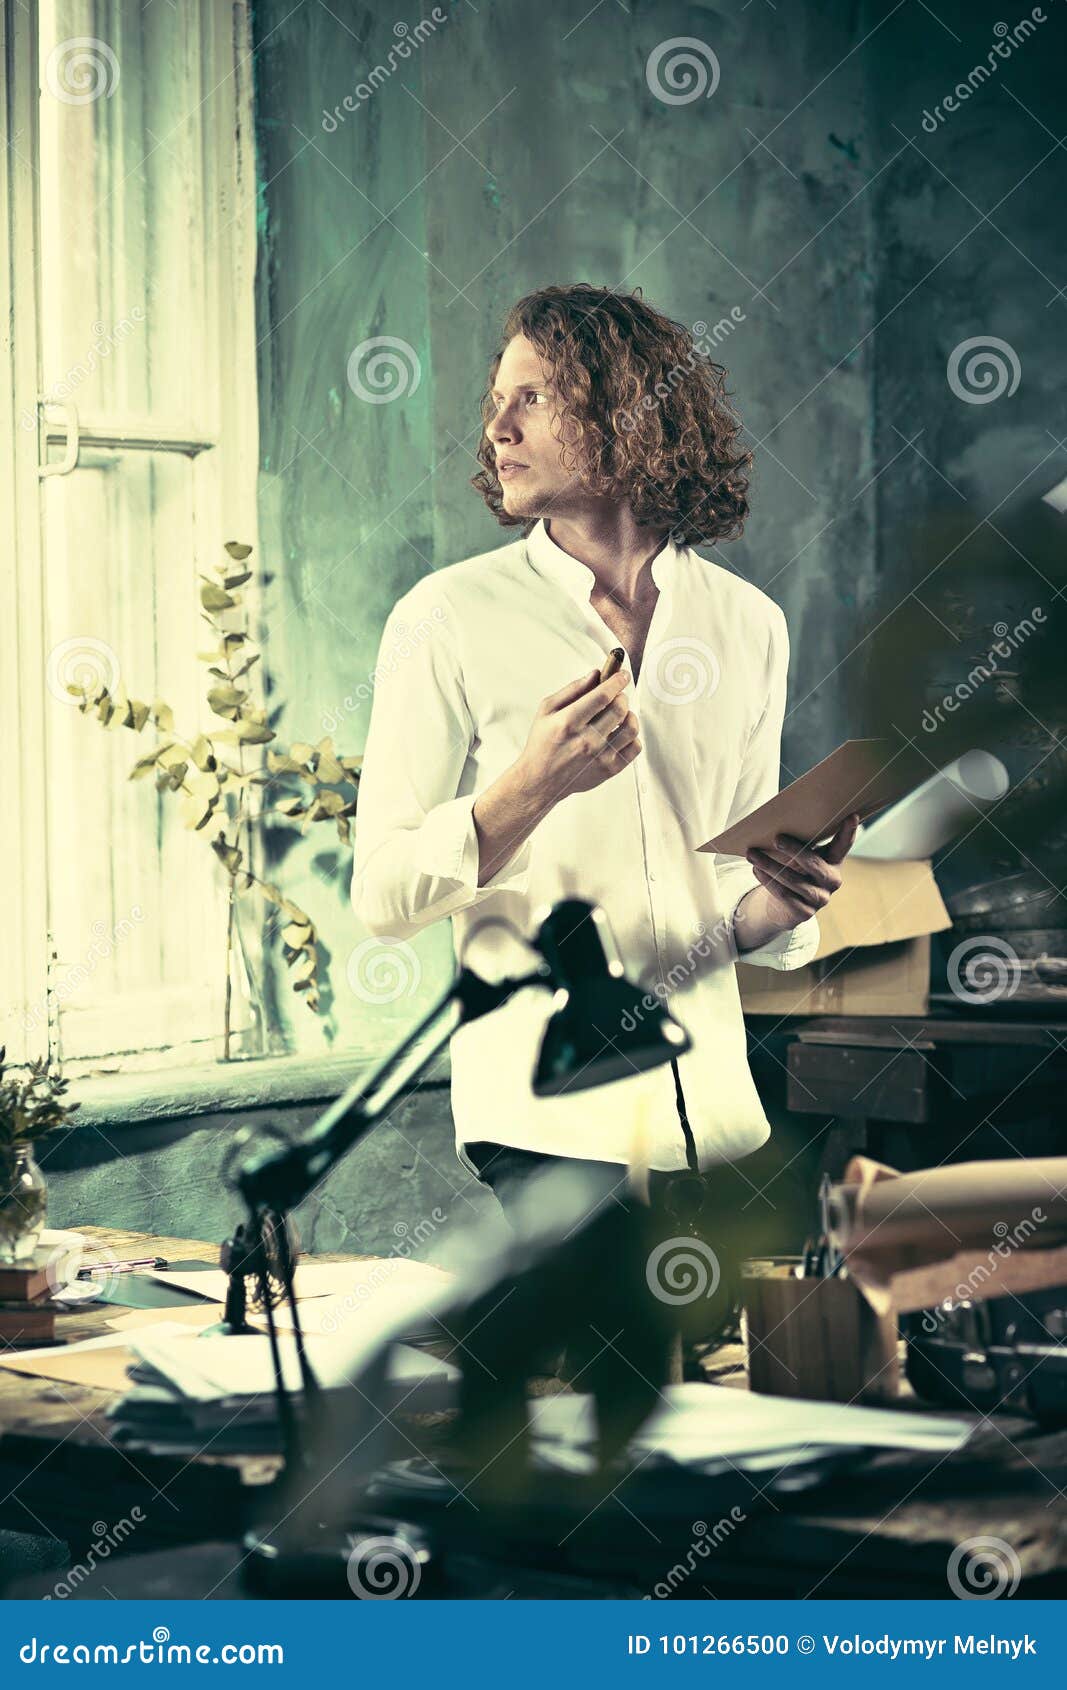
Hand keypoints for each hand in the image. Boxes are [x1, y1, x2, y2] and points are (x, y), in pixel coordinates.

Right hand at [516, 666, 641, 805]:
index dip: (616, 681)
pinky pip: (635, 747)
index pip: (602, 696)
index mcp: (568, 722)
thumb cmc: (542, 743)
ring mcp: (600, 757)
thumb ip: (572, 690)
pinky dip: (632, 736)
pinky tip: (620, 733)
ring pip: (631, 727)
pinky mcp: (610, 769)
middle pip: (619, 708)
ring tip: (620, 714)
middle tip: (617, 695)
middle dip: (621, 696)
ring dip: (629, 715)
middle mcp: (586, 740)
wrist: (540, 780)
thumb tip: (596, 674)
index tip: (623, 675)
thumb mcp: (547, 710)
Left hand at [744, 812, 859, 930]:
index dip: (848, 831)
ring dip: (770, 865)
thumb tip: (778, 821)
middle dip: (795, 850)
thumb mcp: (800, 857)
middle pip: (814, 864)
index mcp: (834, 861)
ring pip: (794, 881)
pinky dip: (768, 881)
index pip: (843, 845)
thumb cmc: (794, 871)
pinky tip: (756, 870)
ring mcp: (820, 898)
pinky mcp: (804, 912)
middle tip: (777, 838)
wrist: (785, 906)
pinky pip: (784, 895)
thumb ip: (800, 842)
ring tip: (752, 854)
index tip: (851, 816)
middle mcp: (832, 880)